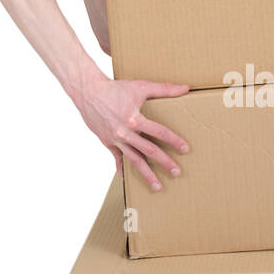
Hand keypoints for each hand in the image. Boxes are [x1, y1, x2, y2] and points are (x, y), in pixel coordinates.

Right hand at [74, 75, 189, 190]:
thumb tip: (186, 88)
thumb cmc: (115, 88)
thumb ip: (164, 89)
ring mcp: (115, 139)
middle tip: (177, 172)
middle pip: (149, 151)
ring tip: (157, 186)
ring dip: (146, 174)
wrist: (88, 92)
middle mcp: (125, 132)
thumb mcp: (140, 86)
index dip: (173, 140)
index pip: (159, 132)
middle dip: (164, 163)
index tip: (185, 149)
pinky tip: (126, 176)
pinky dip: (121, 166)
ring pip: (133, 160)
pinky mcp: (106, 141)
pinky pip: (116, 157)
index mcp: (134, 119)